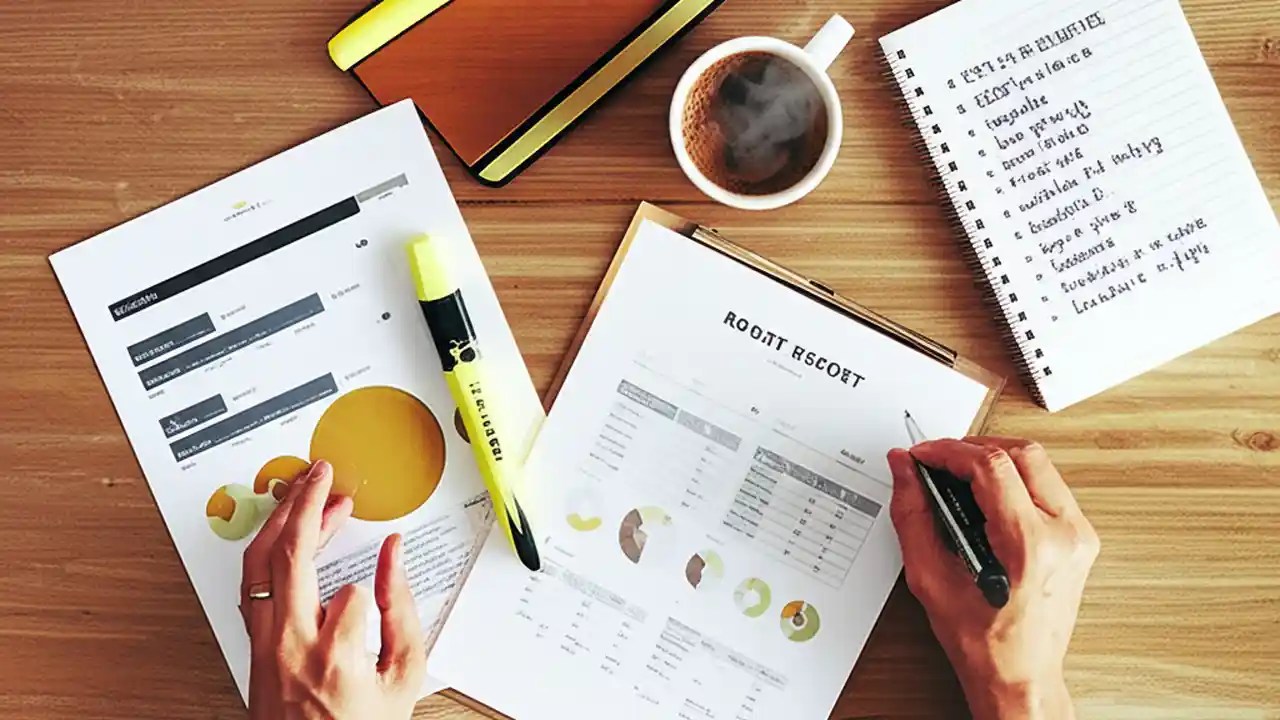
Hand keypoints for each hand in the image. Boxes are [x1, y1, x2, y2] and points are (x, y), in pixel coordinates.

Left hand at [239, 460, 426, 719]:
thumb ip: (404, 614)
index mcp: (334, 656)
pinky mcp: (251, 647)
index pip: (353, 592)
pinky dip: (265, 551)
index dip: (375, 583)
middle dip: (309, 503)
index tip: (386, 564)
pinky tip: (282, 538)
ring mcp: (264, 645)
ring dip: (280, 521)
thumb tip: (395, 558)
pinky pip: (250, 585)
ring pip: (258, 564)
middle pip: (289, 554)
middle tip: (325, 475)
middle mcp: (289, 645)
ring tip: (303, 494)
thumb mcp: (404, 679)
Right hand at [887, 438, 1098, 719]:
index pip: (991, 467)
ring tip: (960, 478)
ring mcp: (1079, 534)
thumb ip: (912, 514)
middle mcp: (1065, 535)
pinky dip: (1014, 479)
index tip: (923, 455)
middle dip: (973, 449)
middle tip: (940, 462)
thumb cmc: (982, 641)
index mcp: (1030, 546)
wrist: (1020, 673)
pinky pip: (1048, 485)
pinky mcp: (1081, 537)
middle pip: (1022, 454)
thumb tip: (904, 469)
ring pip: (1039, 464)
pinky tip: (987, 497)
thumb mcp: (930, 577)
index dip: (949, 452)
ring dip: (995, 461)